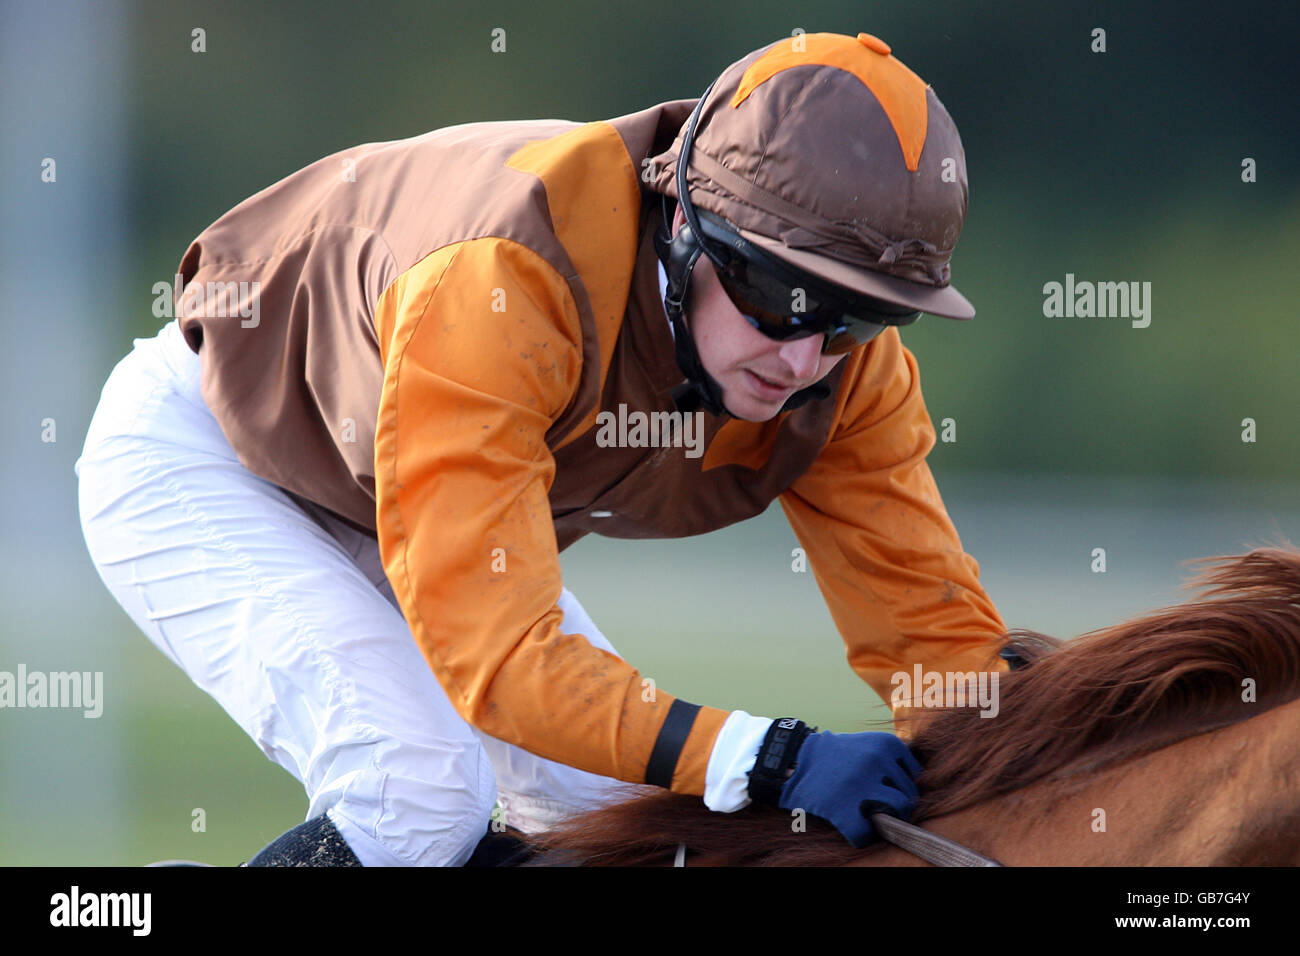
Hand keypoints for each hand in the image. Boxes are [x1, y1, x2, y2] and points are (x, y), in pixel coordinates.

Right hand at [777, 730, 921, 847]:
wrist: (796, 761)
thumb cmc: (837, 756)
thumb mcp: (868, 744)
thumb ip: (893, 759)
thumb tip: (919, 785)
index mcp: (885, 743)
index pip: (914, 773)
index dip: (900, 783)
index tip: (884, 785)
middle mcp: (876, 761)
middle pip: (908, 795)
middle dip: (895, 802)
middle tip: (874, 801)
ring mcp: (861, 785)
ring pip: (897, 811)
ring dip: (885, 817)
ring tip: (867, 813)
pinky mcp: (844, 808)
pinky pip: (867, 832)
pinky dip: (861, 834)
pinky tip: (853, 825)